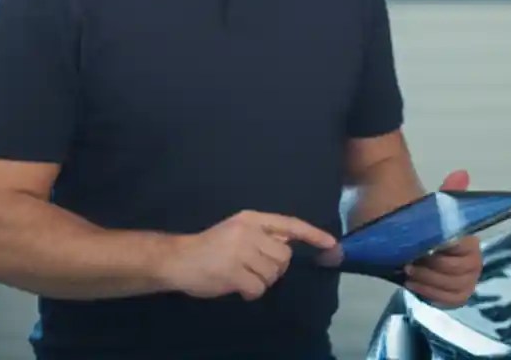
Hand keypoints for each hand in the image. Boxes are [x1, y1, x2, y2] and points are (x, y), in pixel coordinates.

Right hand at [161, 210, 336, 301]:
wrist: (178, 258)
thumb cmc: (209, 246)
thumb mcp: (237, 230)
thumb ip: (262, 235)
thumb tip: (287, 248)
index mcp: (251, 218)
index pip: (289, 224)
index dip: (312, 234)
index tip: (332, 244)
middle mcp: (249, 232)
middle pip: (283, 257)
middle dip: (273, 268)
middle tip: (252, 268)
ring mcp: (241, 251)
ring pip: (272, 275)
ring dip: (260, 281)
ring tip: (240, 275)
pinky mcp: (234, 272)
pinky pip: (258, 289)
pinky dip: (250, 292)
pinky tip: (236, 286)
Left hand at [404, 170, 483, 307]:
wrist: (394, 226)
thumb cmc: (412, 214)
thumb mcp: (428, 204)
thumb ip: (447, 194)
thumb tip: (461, 174)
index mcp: (467, 238)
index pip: (469, 252)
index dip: (449, 254)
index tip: (427, 248)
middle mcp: (468, 259)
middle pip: (464, 274)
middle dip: (438, 271)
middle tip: (411, 263)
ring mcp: (457, 277)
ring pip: (458, 289)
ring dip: (433, 284)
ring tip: (409, 273)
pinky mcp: (444, 290)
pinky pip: (450, 300)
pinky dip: (434, 296)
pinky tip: (414, 286)